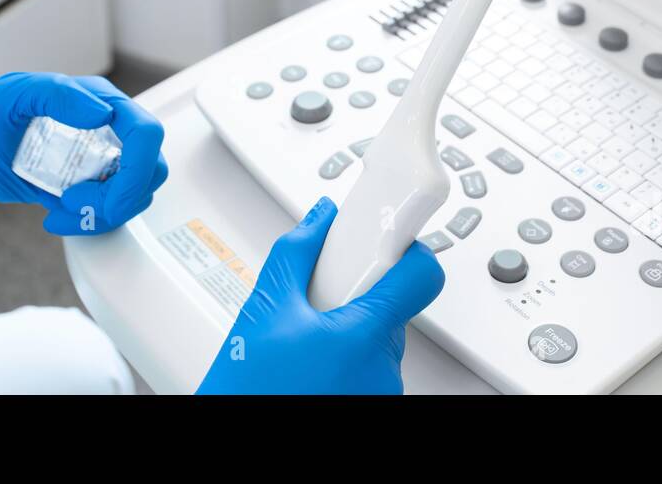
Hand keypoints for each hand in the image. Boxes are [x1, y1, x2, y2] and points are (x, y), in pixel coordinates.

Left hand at [0, 72, 167, 234]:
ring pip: (139, 194)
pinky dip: (92, 223)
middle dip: (118, 197)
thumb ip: (57, 94)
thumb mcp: (11, 96)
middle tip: (73, 201)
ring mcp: (108, 158)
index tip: (98, 187)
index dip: (137, 166)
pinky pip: (116, 210)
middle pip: (151, 169)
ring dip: (104, 213)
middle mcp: (112, 130)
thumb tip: (102, 113)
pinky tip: (60, 217)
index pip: (146, 132)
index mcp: (101, 101)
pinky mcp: (98, 184)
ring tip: (62, 209)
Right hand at [197, 197, 443, 393]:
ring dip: (351, 328)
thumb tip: (319, 219)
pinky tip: (313, 361)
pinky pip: (372, 365)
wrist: (238, 442)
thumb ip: (297, 254)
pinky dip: (349, 357)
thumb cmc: (252, 389)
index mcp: (364, 334)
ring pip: (380, 336)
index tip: (387, 240)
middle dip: (359, 294)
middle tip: (319, 300)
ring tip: (306, 339)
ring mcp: (383, 390)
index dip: (406, 250)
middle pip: (392, 305)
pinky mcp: (376, 404)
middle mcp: (384, 367)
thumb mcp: (265, 310)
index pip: (422, 275)